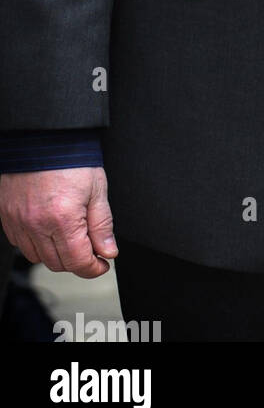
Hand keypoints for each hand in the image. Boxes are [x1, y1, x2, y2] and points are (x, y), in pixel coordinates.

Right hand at [0, 167, 116, 277]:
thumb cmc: (72, 160)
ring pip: (39, 258)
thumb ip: (102, 224)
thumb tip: (108, 252)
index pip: (77, 261)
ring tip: (72, 238)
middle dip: (77, 262)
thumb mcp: (97, 189)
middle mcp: (37, 225)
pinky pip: (22, 245)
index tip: (103, 264)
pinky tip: (51, 230)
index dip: (94, 268)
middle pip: (58, 264)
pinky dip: (38, 245)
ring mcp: (19, 223)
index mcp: (63, 218)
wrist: (44, 139)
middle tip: (91, 249)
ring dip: (57, 255)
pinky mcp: (8, 218)